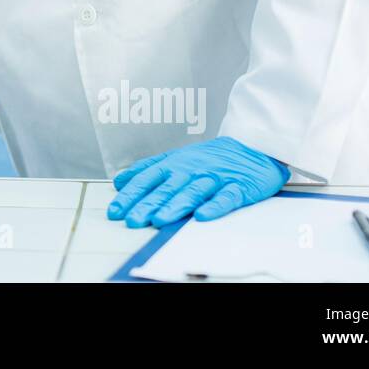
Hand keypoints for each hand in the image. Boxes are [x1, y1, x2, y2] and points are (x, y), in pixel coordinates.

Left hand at [107, 136, 289, 227]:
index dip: (131, 195)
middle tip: (132, 220)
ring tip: (159, 220)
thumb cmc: (210, 158)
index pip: (148, 180)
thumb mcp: (175, 158)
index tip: (116, 211)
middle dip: (147, 204)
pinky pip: (226, 197)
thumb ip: (148, 170)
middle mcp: (192, 169)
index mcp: (174, 164)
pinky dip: (214, 206)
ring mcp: (215, 178)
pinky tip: (202, 216)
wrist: (251, 147)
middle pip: (167, 188)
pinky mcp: (238, 187)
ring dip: (175, 206)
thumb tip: (120, 181)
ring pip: (192, 192)